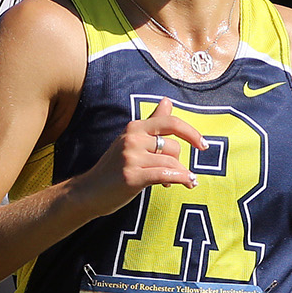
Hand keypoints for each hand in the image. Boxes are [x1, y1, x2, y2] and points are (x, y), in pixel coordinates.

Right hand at [74, 98, 208, 215]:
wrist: (88, 192)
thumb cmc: (114, 168)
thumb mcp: (132, 141)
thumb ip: (152, 122)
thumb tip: (167, 100)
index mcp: (134, 128)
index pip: (170, 123)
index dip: (191, 133)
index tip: (203, 145)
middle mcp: (132, 139)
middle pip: (173, 147)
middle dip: (179, 163)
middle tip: (177, 174)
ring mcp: (131, 157)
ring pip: (171, 163)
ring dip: (181, 175)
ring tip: (180, 183)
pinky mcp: (131, 176)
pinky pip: (165, 175)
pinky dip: (180, 179)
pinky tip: (186, 184)